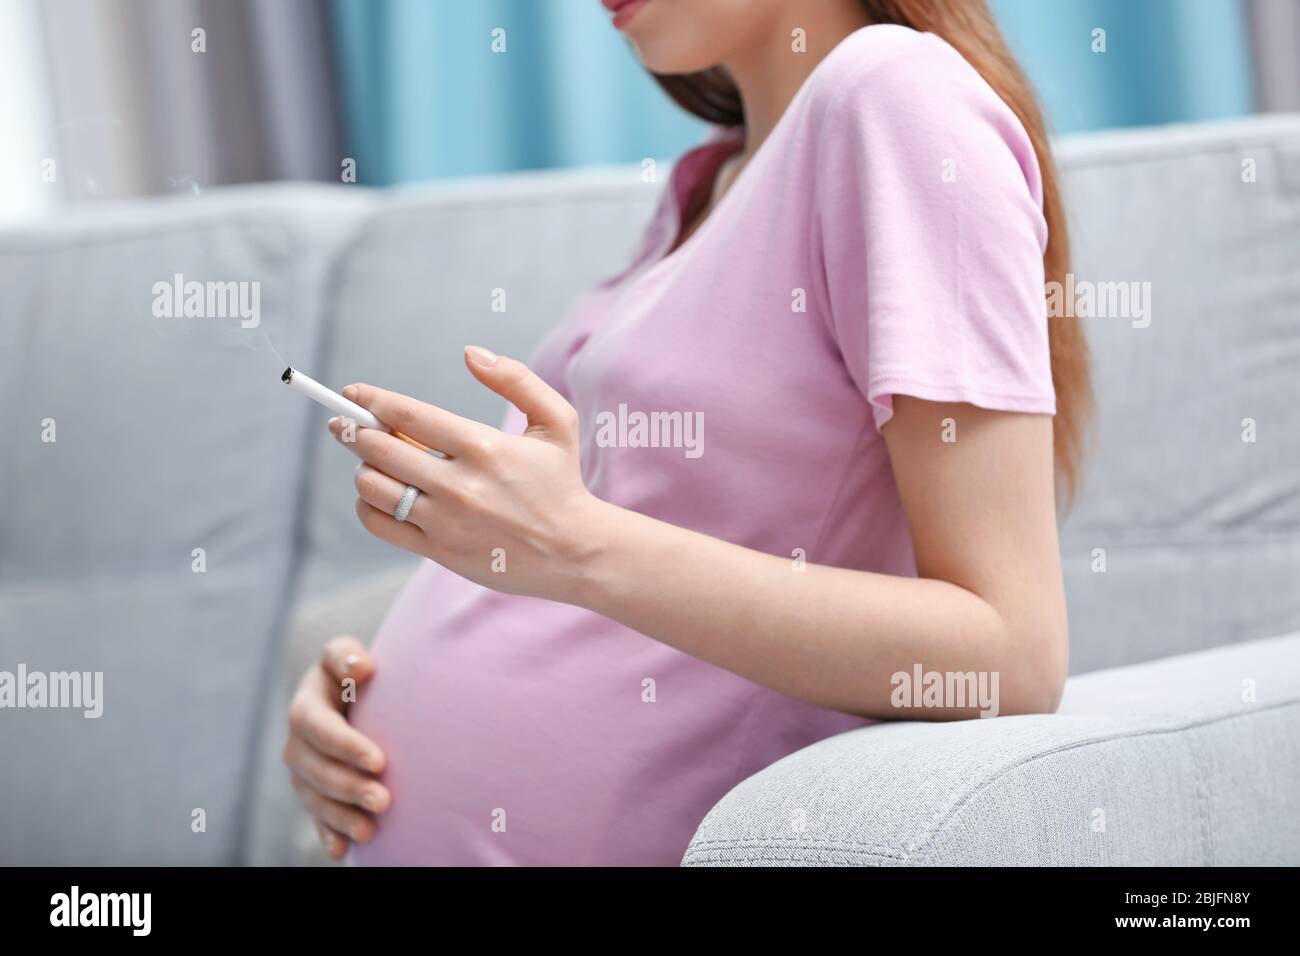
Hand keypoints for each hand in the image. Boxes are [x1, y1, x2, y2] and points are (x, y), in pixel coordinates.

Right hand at [283, 637, 388, 859]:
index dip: (346, 746)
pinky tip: (341, 851)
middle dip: (349, 787)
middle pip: (317, 769)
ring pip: (315, 798)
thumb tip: (360, 667)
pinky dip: (328, 834)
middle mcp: (297, 742)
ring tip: (370, 830)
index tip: (379, 761)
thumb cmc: (354, 671)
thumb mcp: (345, 656)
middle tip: (384, 800)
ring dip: (341, 816)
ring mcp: (303, 770)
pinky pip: (315, 817)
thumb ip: (345, 655)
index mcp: (305, 706)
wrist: (351, 695)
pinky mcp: (311, 792)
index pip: (319, 728)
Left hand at [327, 345, 608, 601]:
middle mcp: (460, 485)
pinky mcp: (439, 550)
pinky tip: (379, 495)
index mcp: (484, 447)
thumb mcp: (556, 421)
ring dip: (364, 468)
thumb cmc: (562, 482)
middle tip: (347, 425)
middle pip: (380, 449)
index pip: (409, 416)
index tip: (354, 393)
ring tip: (374, 462)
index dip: (373, 400)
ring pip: (373, 487)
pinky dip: (368, 506)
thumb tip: (470, 353)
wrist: (576, 552)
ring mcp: (446, 521)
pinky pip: (380, 524)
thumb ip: (516, 380)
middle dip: (355, 431)